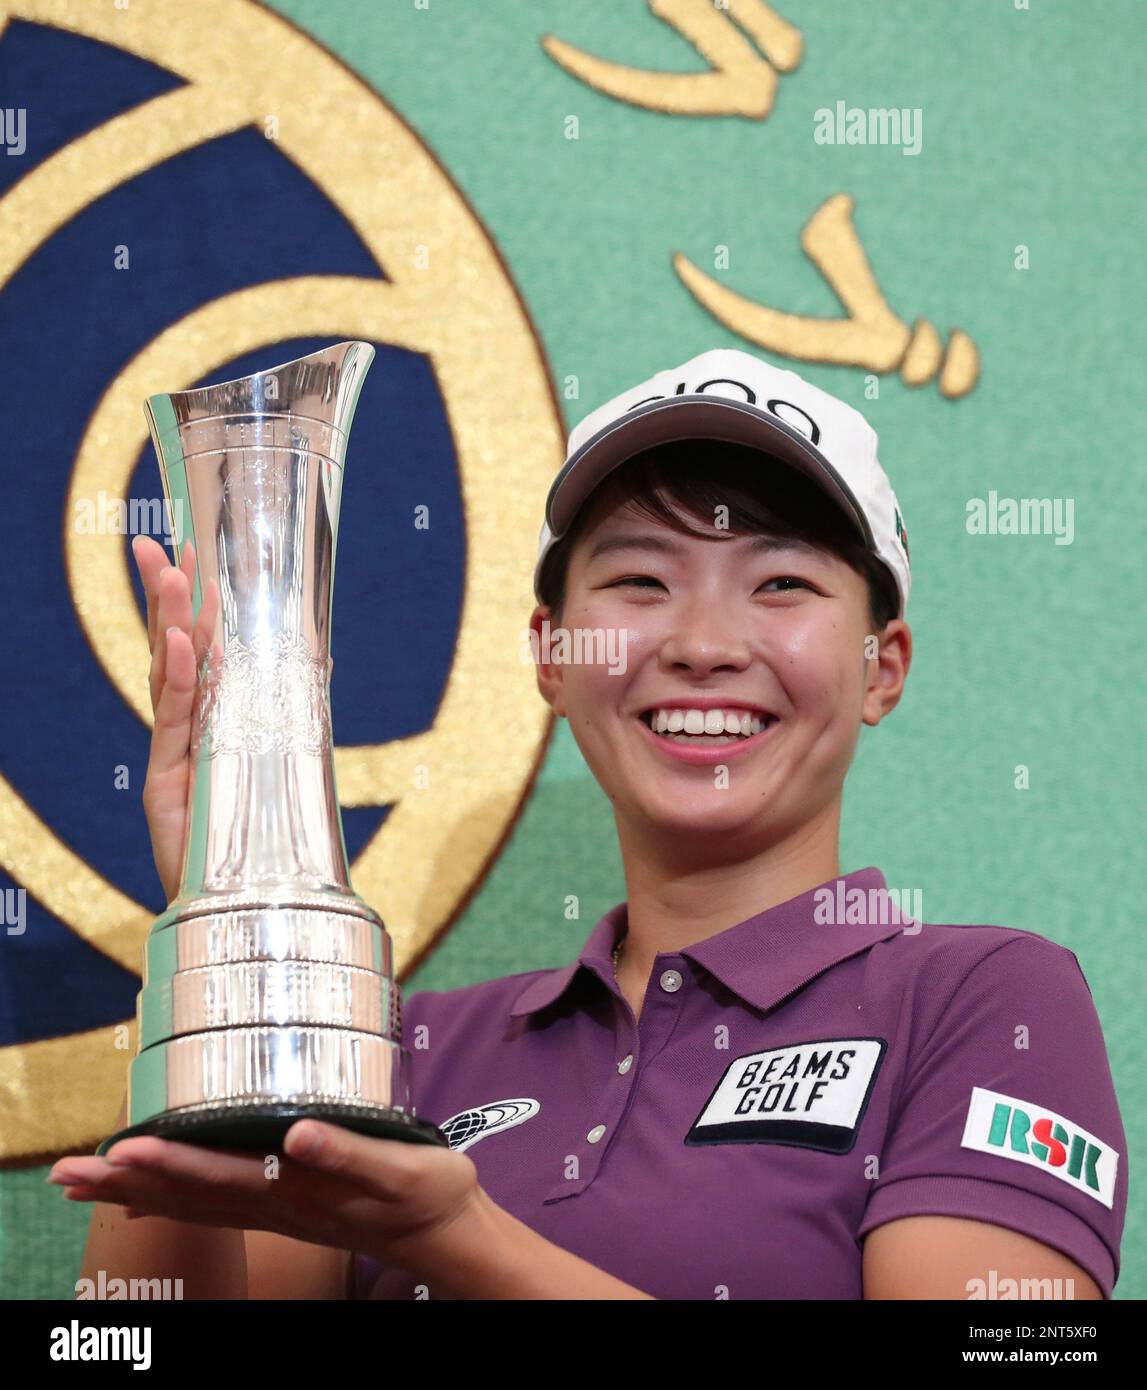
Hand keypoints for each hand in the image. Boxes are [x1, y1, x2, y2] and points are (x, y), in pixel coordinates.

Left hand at [48, 1121, 479, 1268]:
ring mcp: (277, 1211)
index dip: (169, 1161)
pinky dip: (168, 1204)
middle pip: (190, 1194)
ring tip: (82, 1183)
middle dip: (128, 1181)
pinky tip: (138, 1203)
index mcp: (299, 1187)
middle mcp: (277, 1203)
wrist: (443, 1233)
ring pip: (193, 1203)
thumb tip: (297, 1133)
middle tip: (67, 1173)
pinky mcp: (284, 1210)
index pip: (220, 1175)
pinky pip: (213, 1210)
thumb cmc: (426, 1192)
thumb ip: (348, 1152)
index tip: (120, 1149)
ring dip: (135, 1192)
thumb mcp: (399, 1168)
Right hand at [131, 535, 333, 902]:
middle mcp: (187, 731)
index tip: (192, 551)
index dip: (193, 603)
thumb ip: (286, 712)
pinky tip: (183, 645)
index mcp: (210, 719)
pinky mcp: (164, 784)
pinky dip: (179, 682)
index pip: (197, 650)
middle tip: (157, 545)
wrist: (246, 904)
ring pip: (166, 680)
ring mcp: (173, 754)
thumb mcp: (279, 760)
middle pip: (171, 652)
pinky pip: (173, 724)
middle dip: (166, 598)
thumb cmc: (263, 836)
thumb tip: (320, 660)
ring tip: (175, 576)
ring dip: (172, 625)